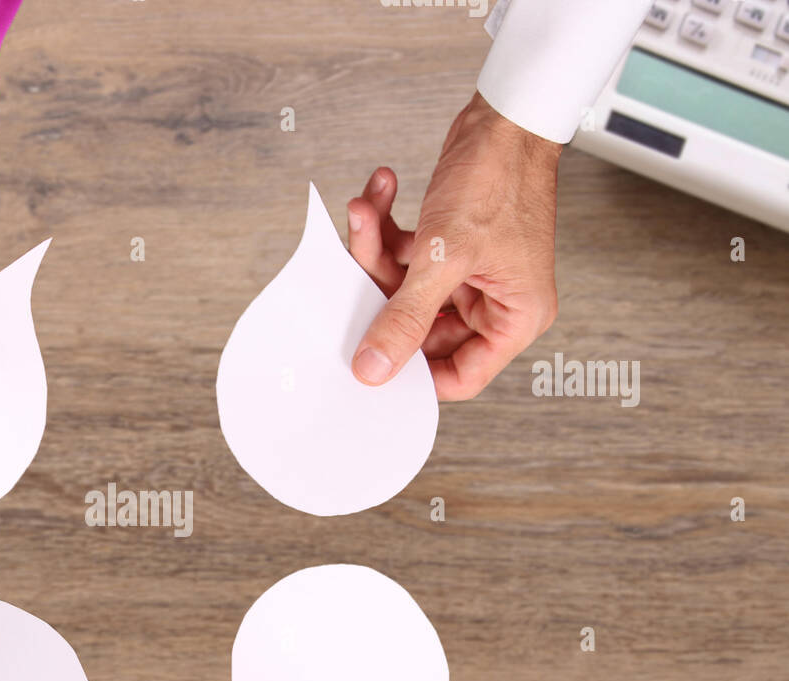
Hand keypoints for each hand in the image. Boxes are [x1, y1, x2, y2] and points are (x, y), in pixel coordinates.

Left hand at [347, 92, 560, 400]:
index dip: (415, 374)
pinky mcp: (448, 249)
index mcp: (516, 317)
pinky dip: (386, 230)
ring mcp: (471, 275)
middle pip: (422, 330)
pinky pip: (405, 257)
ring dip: (376, 251)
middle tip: (356, 270)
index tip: (373, 364)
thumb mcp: (444, 258)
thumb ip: (405, 318)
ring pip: (404, 290)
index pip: (461, 376)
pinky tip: (378, 194)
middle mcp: (495, 301)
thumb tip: (374, 368)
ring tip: (364, 212)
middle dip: (383, 294)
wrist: (503, 113)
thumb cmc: (501, 174)